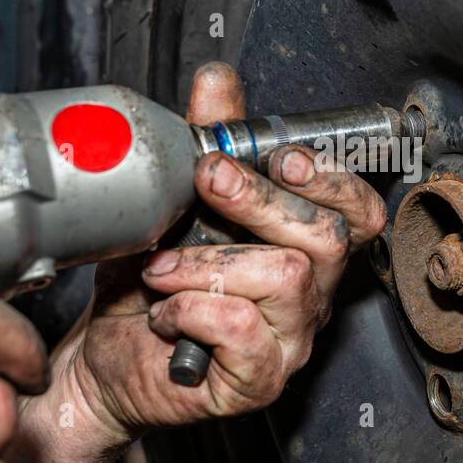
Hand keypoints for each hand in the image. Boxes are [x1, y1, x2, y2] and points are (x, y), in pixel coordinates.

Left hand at [67, 61, 387, 434]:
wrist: (103, 354)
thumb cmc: (149, 282)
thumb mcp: (176, 200)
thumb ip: (209, 141)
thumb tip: (219, 81)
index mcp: (304, 248)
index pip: (358, 212)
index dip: (332, 179)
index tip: (280, 155)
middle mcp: (311, 295)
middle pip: (328, 237)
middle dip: (261, 200)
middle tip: (207, 181)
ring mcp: (290, 340)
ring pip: (286, 278)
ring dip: (210, 261)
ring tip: (161, 267)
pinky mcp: (259, 380)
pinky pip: (242, 330)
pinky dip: (192, 309)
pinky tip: (164, 312)